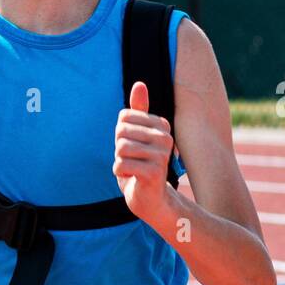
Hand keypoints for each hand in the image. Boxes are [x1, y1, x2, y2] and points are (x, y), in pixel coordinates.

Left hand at [113, 81, 173, 224]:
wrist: (150, 199)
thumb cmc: (140, 166)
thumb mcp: (136, 137)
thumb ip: (137, 112)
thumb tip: (139, 84)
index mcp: (162, 125)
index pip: (123, 118)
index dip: (120, 135)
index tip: (132, 149)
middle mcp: (165, 137)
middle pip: (121, 132)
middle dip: (119, 150)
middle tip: (131, 161)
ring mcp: (161, 155)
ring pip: (120, 149)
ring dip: (119, 162)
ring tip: (132, 169)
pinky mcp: (154, 172)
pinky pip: (121, 164)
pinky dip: (119, 173)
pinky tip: (132, 178)